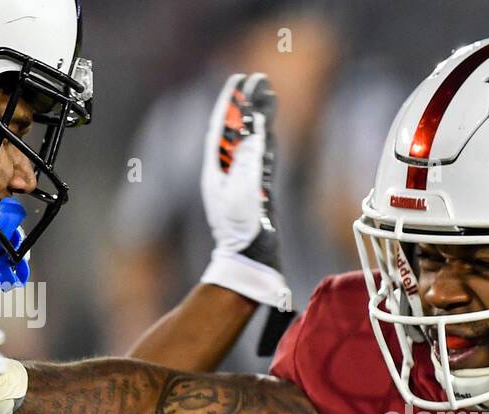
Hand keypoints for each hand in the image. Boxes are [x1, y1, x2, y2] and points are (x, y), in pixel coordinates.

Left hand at [199, 73, 290, 309]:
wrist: (249, 260)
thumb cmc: (241, 228)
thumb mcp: (243, 187)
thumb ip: (250, 155)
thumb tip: (255, 126)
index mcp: (217, 168)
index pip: (224, 125)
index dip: (232, 100)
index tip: (240, 78)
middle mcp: (227, 172)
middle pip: (238, 130)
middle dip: (248, 104)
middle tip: (260, 80)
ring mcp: (243, 182)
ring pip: (252, 142)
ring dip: (260, 120)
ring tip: (270, 96)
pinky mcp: (258, 193)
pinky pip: (262, 161)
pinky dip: (266, 142)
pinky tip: (271, 130)